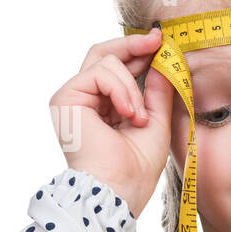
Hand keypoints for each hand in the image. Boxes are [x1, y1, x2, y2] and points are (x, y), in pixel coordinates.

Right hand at [49, 27, 174, 218]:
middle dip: (134, 45)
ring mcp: (73, 97)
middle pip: (104, 54)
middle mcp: (84, 99)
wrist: (118, 191)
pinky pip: (99, 72)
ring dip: (133, 87)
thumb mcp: (155, 122)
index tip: (162, 42)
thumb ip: (157, 92)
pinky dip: (121, 89)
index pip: (117, 66)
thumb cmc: (135, 169)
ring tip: (139, 118)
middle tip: (158, 40)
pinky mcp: (65, 97)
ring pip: (106, 61)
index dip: (138, 51)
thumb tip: (165, 61)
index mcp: (102, 106)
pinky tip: (129, 114)